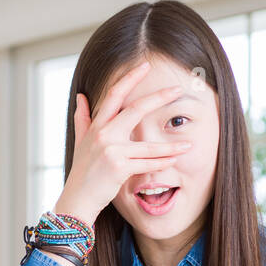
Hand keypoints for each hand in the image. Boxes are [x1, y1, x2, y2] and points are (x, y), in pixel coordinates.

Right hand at [54, 61, 193, 226]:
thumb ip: (83, 118)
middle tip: (177, 90)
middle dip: (159, 98)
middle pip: (135, 109)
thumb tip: (81, 96)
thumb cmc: (82, 172)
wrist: (77, 199)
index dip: (130, 78)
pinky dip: (162, 163)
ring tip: (188, 144)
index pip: (114, 95)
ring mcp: (111, 151)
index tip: (145, 66)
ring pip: (148, 145)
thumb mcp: (80, 142)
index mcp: (97, 126)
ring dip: (170, 146)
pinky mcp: (118, 168)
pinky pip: (146, 164)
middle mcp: (104, 135)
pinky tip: (175, 160)